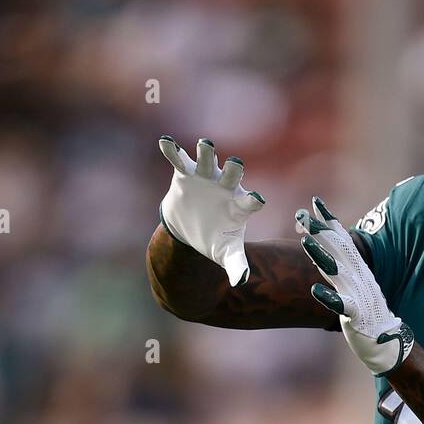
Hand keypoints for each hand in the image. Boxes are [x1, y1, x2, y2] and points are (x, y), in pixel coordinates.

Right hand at [158, 136, 264, 286]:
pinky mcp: (186, 173)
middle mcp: (225, 186)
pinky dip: (172, 150)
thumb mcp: (225, 252)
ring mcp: (206, 177)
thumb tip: (240, 280)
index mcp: (238, 205)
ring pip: (208, 160)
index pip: (249, 202)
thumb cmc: (214, 238)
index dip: (253, 202)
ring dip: (207, 152)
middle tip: (236, 164)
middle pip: (233, 175)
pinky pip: (179, 159)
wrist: (190, 228)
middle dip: (234, 169)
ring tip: (205, 145)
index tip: (257, 200)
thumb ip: (235, 264)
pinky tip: (165, 142)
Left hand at [297, 197, 413, 374]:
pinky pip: (341, 304)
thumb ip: (339, 269)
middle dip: (320, 231)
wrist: (387, 341)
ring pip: (337, 271)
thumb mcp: (354, 286)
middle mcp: (359, 277)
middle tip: (302, 214)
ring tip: (304, 242)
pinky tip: (314, 290)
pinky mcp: (357, 314)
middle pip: (338, 249)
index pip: (343, 240)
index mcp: (358, 269)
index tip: (315, 202)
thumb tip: (320, 252)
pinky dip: (328, 297)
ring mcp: (358, 294)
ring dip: (320, 256)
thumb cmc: (367, 313)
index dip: (330, 220)